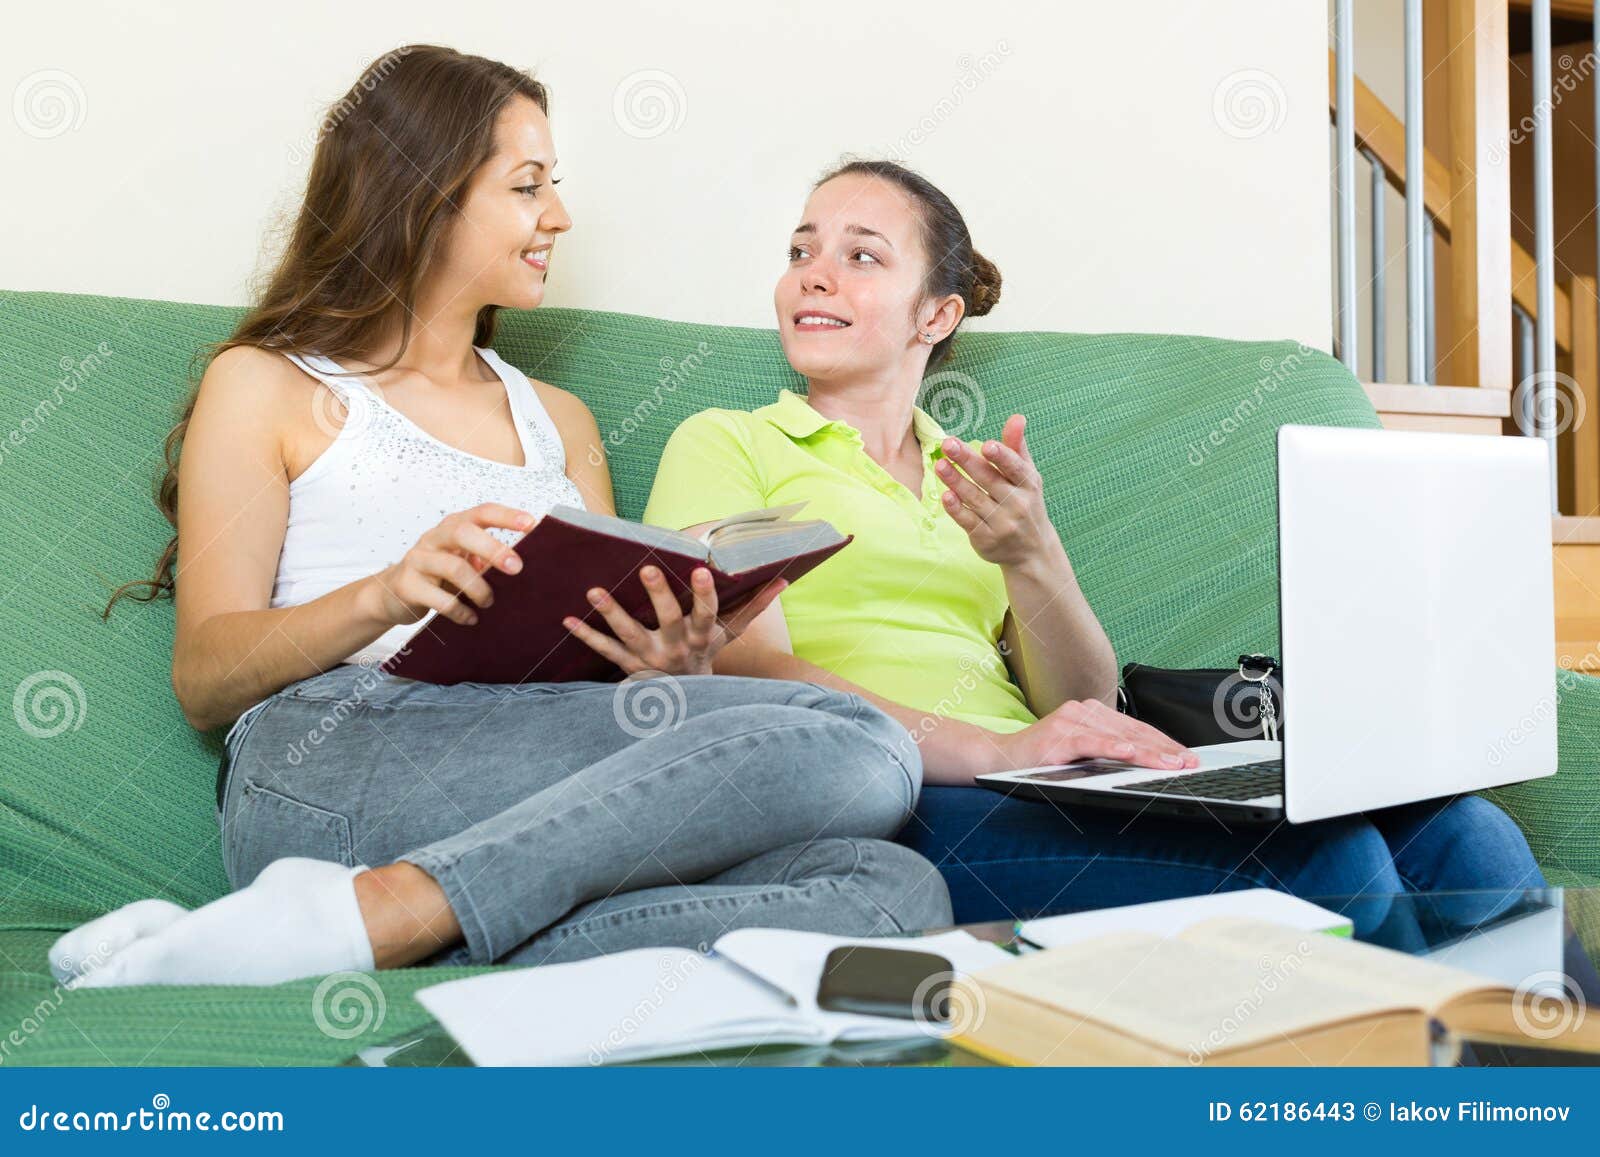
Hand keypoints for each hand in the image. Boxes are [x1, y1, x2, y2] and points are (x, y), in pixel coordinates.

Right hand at [362, 502, 534, 627]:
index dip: (506, 516)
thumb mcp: (461, 561)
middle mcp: (434, 539)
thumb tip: (520, 565)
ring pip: (453, 567)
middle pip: (463, 533)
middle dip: (493, 549)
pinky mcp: (408, 586)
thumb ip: (485, 560)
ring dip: (478, 588)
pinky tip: (471, 618)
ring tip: (489, 602)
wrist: (390, 595)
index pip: (481, 513)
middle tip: (516, 568)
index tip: (531, 524)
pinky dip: (460, 611)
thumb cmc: (435, 576)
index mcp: (452, 528)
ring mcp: (418, 560)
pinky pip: (439, 598)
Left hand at [561, 566, 788, 676]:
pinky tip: (566, 620)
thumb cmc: (708, 657)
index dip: (706, 594)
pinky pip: (605, 651)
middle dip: (658, 595)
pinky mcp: (628, 666)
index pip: (708, 614)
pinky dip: (586, 636)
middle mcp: (677, 648)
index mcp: (703, 638)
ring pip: (630, 634)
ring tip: (593, 591)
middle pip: (669, 620)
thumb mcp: (730, 635)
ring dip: (610, 613)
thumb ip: (753, 606)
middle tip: (645, 569)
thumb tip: (782, 580)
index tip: (702, 569)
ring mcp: (650, 658)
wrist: (687, 703)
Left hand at [935, 414, 1057, 567]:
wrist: (1032, 551)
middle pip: (989, 480)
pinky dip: (956, 509)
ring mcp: (1002, 524)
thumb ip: (1017, 447)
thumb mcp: (1027, 476)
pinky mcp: (986, 539)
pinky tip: (945, 495)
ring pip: (975, 499)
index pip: (1015, 469)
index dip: (1002, 457)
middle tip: (948, 444)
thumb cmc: (1026, 503)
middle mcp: (1017, 505)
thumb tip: (1017, 417)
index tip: (987, 445)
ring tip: (940, 465)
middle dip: (968, 461)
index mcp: (1029, 485)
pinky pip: (968, 521)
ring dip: (956, 481)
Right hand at [996, 697, 1199, 771]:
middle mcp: (1083, 711)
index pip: (1137, 729)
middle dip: (1164, 750)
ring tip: (1170, 763)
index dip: (1165, 744)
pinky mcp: (1057, 735)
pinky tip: (1128, 753)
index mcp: (1092, 713)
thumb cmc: (1042, 758)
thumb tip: (1150, 762)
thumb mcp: (1082, 754)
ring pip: (1117, 737)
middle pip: (1133, 732)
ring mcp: (1070, 720)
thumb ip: (1109, 752)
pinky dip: (1111, 747)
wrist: (1000, 758)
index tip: (1188, 758)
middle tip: (1188, 764)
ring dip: (1147, 752)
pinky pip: (1090, 742)